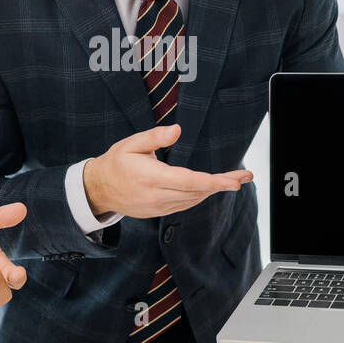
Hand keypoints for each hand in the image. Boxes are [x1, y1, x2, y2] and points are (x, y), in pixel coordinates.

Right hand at [82, 124, 252, 218]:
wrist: (98, 189)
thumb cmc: (116, 162)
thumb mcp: (131, 143)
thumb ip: (154, 137)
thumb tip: (177, 130)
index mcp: (151, 177)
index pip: (189, 181)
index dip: (214, 182)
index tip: (233, 181)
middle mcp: (157, 196)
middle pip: (197, 192)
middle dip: (223, 184)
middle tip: (245, 176)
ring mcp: (158, 207)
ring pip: (193, 200)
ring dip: (214, 190)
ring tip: (234, 180)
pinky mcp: (158, 212)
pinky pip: (184, 205)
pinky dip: (200, 196)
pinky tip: (210, 187)